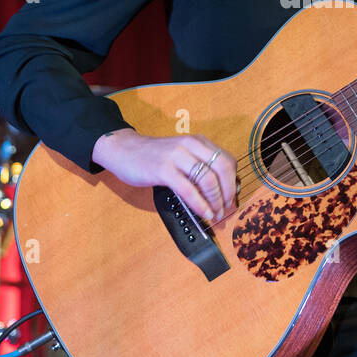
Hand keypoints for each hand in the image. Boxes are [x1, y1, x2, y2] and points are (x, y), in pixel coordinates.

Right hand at [91, 129, 237, 222]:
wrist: (123, 150)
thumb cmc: (153, 157)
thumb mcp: (181, 156)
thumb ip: (198, 168)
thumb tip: (220, 192)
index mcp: (198, 142)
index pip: (227, 160)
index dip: (233, 182)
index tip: (231, 198)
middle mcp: (191, 145)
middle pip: (223, 168)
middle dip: (228, 192)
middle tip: (225, 208)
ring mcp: (177, 156)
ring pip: (208, 178)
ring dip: (215, 200)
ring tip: (215, 214)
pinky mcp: (163, 169)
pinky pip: (188, 189)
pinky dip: (200, 204)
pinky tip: (203, 213)